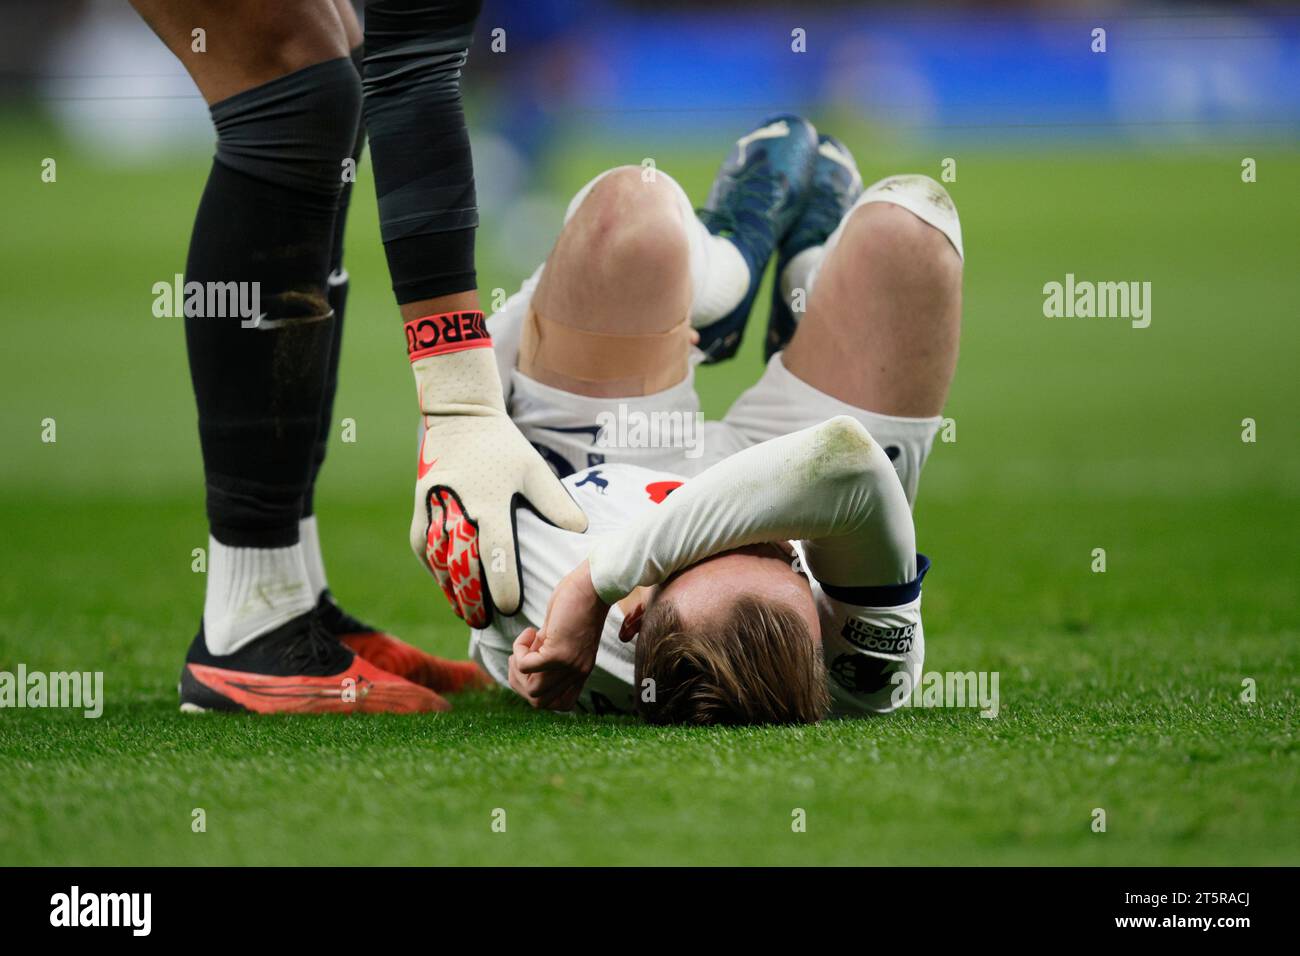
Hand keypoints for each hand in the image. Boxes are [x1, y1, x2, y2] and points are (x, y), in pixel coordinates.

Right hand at [413, 410, 587, 626]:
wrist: (459, 419)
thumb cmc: (503, 447)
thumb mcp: (534, 469)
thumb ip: (556, 503)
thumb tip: (580, 532)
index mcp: (491, 503)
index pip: (496, 554)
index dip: (502, 585)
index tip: (510, 607)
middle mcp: (459, 512)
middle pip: (463, 567)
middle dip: (473, 599)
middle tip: (484, 622)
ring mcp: (435, 513)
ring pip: (440, 563)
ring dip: (452, 591)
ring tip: (468, 614)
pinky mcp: (421, 513)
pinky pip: (425, 551)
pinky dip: (436, 572)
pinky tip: (449, 590)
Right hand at [511, 560, 610, 709]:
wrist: (593, 585)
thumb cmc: (577, 602)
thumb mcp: (563, 636)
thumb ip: (549, 652)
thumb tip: (526, 663)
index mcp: (580, 671)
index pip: (559, 705)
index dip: (538, 690)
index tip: (535, 665)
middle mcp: (577, 673)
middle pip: (539, 703)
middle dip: (520, 683)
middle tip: (520, 656)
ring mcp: (568, 665)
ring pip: (532, 692)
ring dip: (517, 670)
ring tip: (522, 646)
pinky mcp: (558, 653)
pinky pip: (526, 666)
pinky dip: (518, 651)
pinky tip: (528, 632)